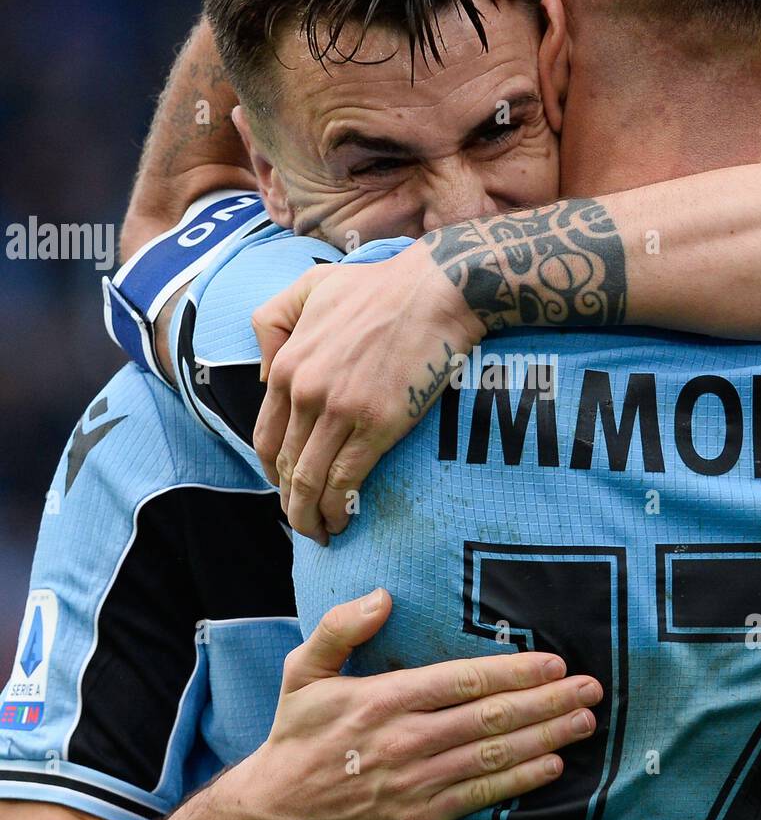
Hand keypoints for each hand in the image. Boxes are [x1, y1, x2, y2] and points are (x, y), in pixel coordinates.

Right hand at [238, 589, 601, 819]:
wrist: (276, 809)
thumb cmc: (297, 732)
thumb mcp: (302, 670)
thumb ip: (339, 628)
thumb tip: (383, 595)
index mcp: (383, 700)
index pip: (462, 681)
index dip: (513, 672)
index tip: (553, 661)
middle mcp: (406, 740)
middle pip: (490, 717)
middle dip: (547, 701)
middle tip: (591, 688)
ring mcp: (416, 782)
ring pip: (494, 755)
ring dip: (546, 737)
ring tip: (584, 721)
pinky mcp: (421, 817)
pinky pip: (481, 794)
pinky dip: (520, 779)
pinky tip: (552, 764)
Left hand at [251, 239, 483, 538]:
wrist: (435, 291)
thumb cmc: (379, 287)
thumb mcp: (309, 287)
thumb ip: (272, 322)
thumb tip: (264, 373)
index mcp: (287, 365)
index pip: (266, 436)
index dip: (272, 472)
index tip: (284, 488)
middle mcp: (306, 392)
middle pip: (286, 465)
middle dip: (290, 502)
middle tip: (302, 521)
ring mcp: (340, 411)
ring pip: (310, 480)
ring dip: (308, 515)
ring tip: (318, 532)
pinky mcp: (378, 426)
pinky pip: (346, 480)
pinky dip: (338, 508)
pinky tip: (342, 522)